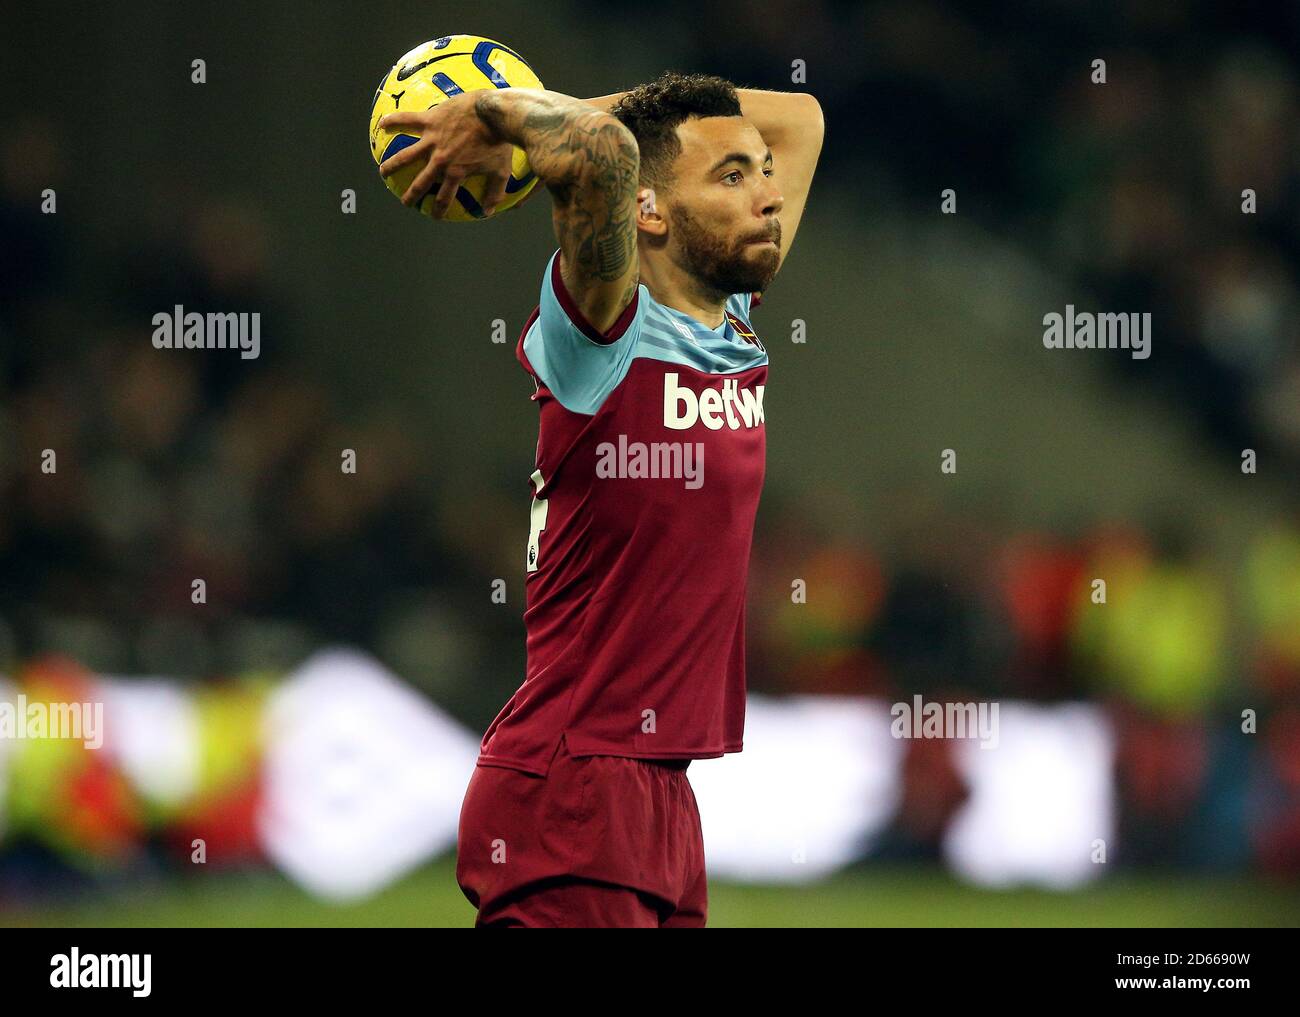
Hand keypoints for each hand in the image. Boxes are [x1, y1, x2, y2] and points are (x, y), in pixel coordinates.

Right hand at [378, 93, 516, 218]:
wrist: (494, 113)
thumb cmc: (500, 142)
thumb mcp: (500, 171)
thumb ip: (494, 192)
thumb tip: (489, 211)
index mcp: (455, 173)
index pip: (444, 199)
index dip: (438, 211)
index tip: (434, 216)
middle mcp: (439, 160)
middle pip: (420, 182)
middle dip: (411, 195)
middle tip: (405, 202)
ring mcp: (432, 140)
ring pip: (405, 155)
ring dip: (392, 165)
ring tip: (383, 172)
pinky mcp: (430, 120)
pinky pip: (407, 120)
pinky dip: (393, 121)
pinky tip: (382, 124)